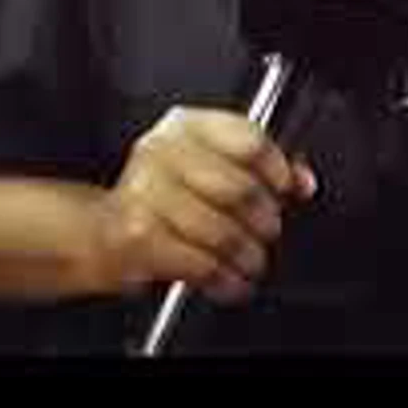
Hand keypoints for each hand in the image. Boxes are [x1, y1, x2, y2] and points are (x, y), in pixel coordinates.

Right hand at [87, 106, 317, 305]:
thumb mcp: (209, 163)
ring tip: (252, 262)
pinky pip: (201, 264)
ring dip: (248, 256)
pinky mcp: (139, 238)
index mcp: (184, 126)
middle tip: (268, 231)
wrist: (104, 230)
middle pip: (239, 188)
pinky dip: (225, 280)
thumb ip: (259, 165)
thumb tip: (303, 182)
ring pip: (223, 232)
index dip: (276, 168)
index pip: (246, 138)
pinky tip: (232, 281)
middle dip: (265, 219)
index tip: (287, 188)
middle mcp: (161, 153)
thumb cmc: (163, 196)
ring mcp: (147, 195)